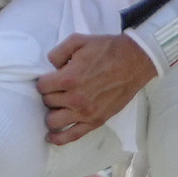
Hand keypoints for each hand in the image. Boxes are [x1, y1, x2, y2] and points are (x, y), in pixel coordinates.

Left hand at [36, 33, 156, 144]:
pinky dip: (58, 138)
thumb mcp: (79, 40)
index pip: (42, 86)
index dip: (46, 80)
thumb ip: (57, 52)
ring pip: (53, 121)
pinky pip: (70, 136)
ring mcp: (85, 112)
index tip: (53, 78)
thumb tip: (50, 67)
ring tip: (60, 105)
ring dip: (53, 112)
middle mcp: (75, 98)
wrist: (135, 61)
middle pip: (47, 102)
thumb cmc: (108, 50)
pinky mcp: (95, 121)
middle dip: (51, 93)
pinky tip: (52, 135)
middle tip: (60, 87)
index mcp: (69, 78)